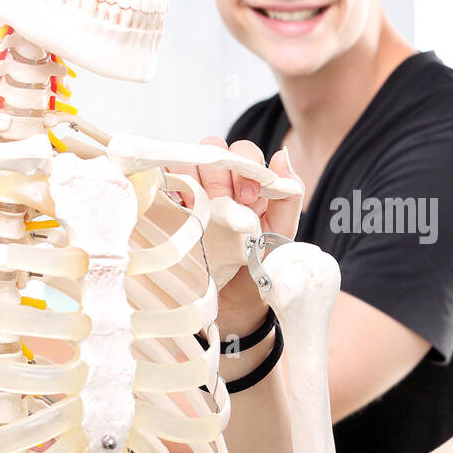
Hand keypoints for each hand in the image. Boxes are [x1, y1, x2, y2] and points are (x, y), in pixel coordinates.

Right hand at [184, 136, 301, 335]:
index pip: (244, 152)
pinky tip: (184, 208)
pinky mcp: (170, 207)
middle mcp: (219, 182)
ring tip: (202, 207)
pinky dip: (171, 186)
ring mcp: (192, 192)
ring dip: (195, 177)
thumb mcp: (281, 232)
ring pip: (187, 160)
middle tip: (227, 204)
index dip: (247, 167)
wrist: (235, 304)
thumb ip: (289, 195)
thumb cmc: (259, 265)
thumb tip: (282, 155)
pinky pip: (163, 181)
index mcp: (248, 183)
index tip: (251, 198)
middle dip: (221, 173)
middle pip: (213, 148)